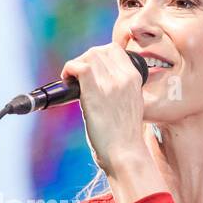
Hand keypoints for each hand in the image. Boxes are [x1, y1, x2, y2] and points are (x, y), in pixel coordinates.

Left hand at [60, 42, 148, 174]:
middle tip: (78, 77)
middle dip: (85, 59)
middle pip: (99, 50)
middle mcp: (124, 77)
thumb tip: (101, 86)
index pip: (115, 50)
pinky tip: (67, 80)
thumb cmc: (125, 136)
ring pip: (89, 56)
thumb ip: (121, 90)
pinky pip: (78, 66)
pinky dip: (69, 70)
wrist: (124, 152)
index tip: (91, 69)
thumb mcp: (130, 104)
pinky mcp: (94, 91)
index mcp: (134, 78)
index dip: (99, 55)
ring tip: (72, 80)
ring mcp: (110, 83)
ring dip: (76, 64)